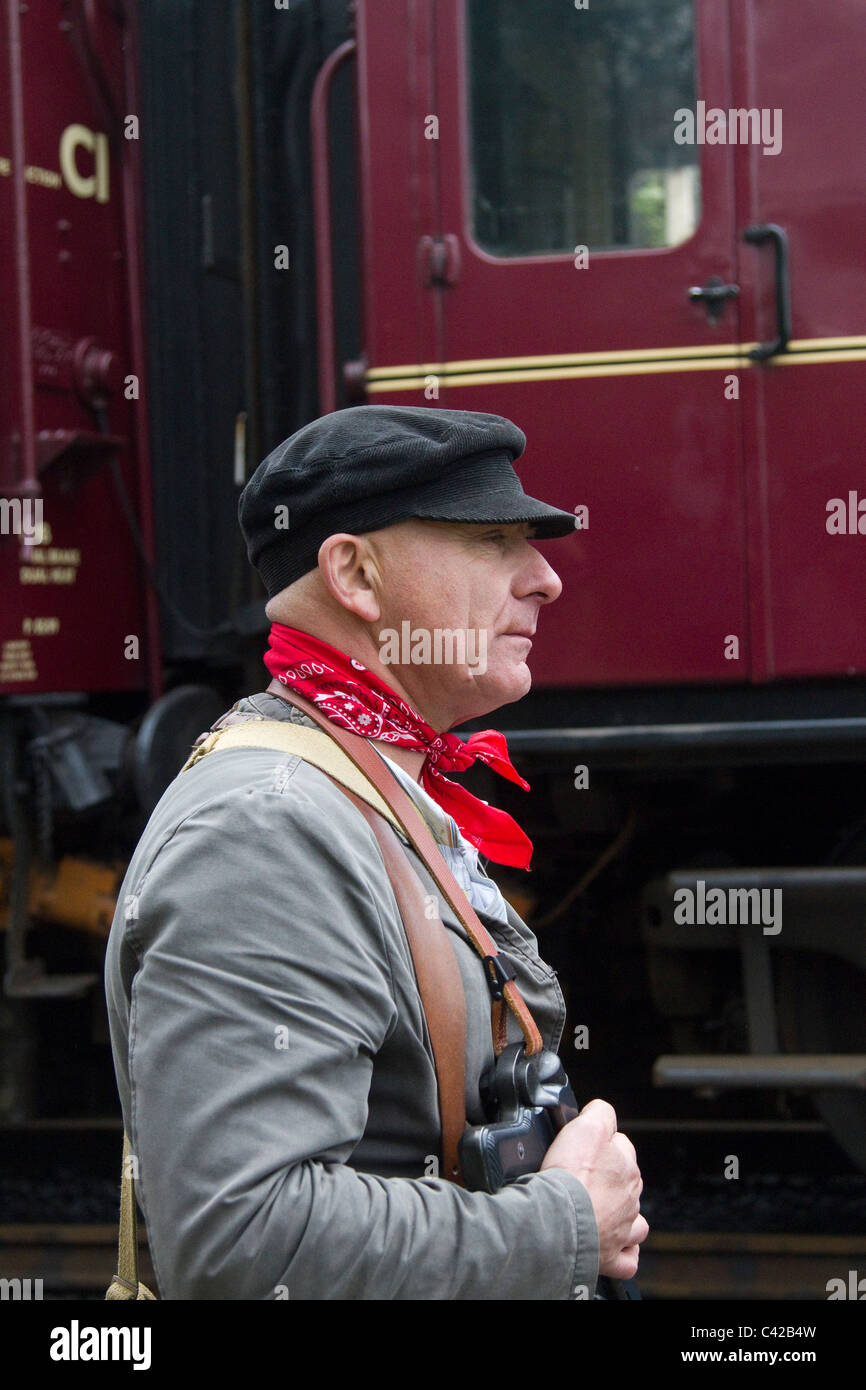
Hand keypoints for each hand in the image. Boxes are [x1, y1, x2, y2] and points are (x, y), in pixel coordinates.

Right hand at [540, 1097, 647, 1279]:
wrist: (557, 1221)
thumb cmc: (570, 1176)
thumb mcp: (586, 1126)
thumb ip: (600, 1113)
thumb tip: (604, 1110)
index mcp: (626, 1167)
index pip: (621, 1145)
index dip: (600, 1142)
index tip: (584, 1145)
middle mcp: (629, 1198)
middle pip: (626, 1181)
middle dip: (610, 1177)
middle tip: (582, 1176)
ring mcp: (622, 1229)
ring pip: (633, 1218)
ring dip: (622, 1213)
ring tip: (601, 1209)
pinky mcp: (611, 1256)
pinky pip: (627, 1259)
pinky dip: (624, 1252)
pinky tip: (613, 1244)